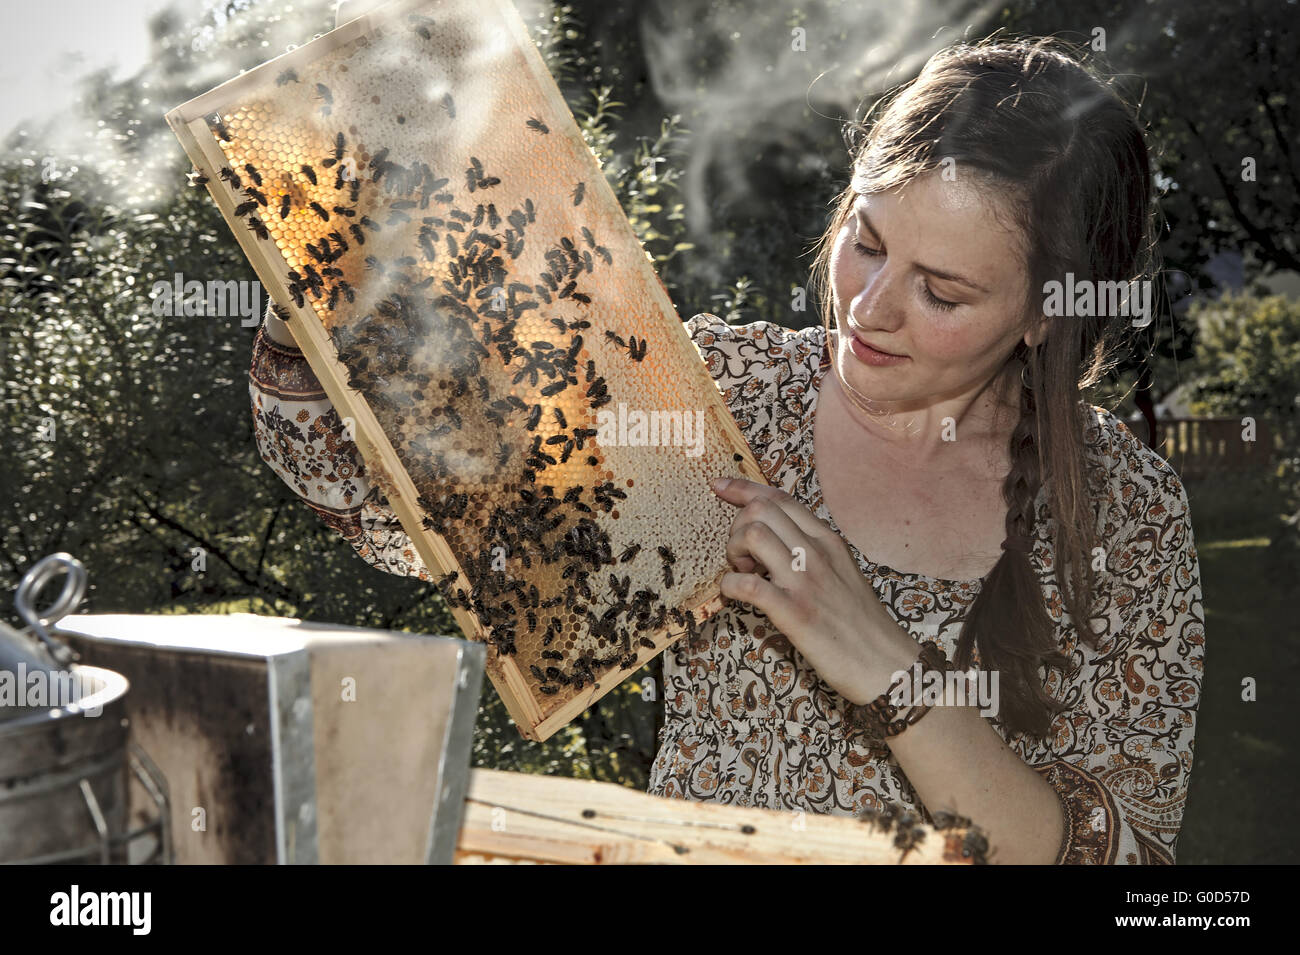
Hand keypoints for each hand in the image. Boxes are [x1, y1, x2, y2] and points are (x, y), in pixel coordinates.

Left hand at [710, 477, 918, 704]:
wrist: (888, 664)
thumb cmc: (862, 624)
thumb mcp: (843, 572)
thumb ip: (814, 551)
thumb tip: (779, 541)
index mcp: (828, 541)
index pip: (781, 499)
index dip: (744, 488)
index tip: (720, 487)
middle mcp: (817, 553)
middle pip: (761, 510)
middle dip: (737, 526)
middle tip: (742, 557)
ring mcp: (805, 581)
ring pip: (753, 535)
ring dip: (734, 551)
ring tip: (743, 573)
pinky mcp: (795, 613)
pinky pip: (747, 585)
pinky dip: (730, 585)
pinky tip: (734, 595)